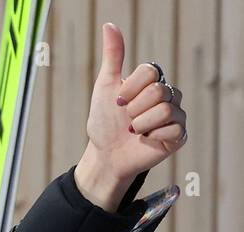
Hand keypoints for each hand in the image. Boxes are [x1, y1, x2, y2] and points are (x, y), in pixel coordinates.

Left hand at [76, 23, 187, 211]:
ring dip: (141, 124)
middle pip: (158, 90)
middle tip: (127, 119)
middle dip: (134, 108)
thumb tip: (109, 25)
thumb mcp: (106, 86)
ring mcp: (175, 115)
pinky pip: (172, 128)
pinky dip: (152, 136)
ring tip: (135, 131)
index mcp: (153, 82)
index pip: (151, 71)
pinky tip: (146, 140)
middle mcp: (168, 95)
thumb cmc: (105, 121)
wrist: (105, 154)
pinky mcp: (179, 135)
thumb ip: (112, 56)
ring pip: (165, 109)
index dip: (130, 88)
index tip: (118, 101)